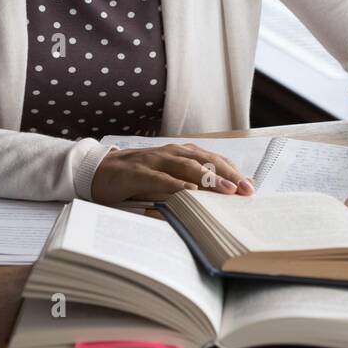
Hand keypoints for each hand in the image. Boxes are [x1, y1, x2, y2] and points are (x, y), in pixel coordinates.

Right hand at [90, 143, 255, 205]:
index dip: (232, 171)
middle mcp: (169, 153)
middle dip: (228, 175)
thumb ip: (188, 183)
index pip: (212, 160)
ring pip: (186, 166)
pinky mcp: (136, 172)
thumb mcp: (165, 180)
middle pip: (205, 161)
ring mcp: (153, 160)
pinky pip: (159, 177)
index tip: (251, 185)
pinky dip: (175, 184)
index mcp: (179, 154)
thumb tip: (220, 194)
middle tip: (246, 189)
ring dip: (209, 178)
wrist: (97, 172)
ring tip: (227, 191)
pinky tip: (189, 191)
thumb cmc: (136, 178)